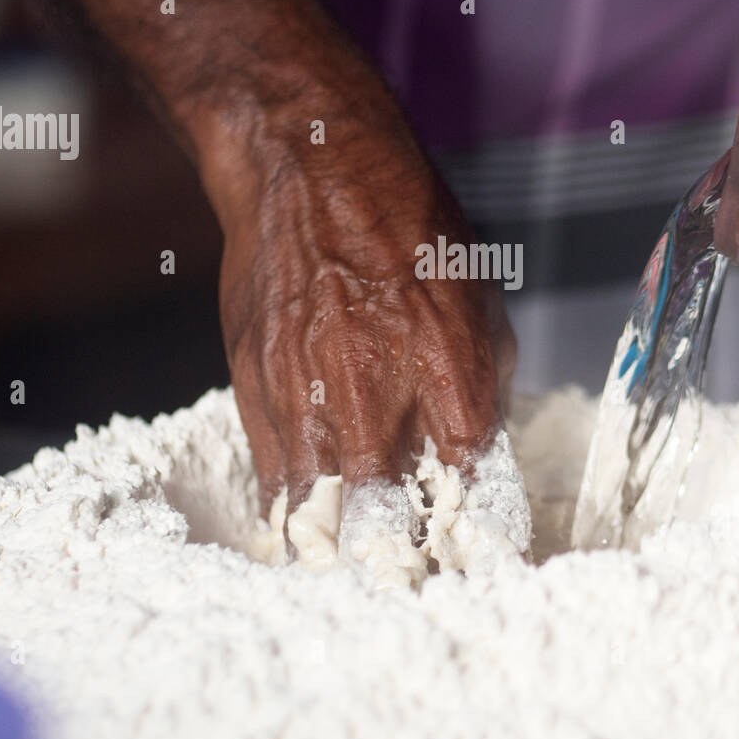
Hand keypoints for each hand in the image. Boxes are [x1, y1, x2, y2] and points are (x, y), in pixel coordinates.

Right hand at [215, 110, 519, 570]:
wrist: (307, 166)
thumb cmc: (403, 221)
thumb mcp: (478, 292)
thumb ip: (485, 378)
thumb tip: (478, 446)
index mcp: (445, 361)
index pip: (469, 485)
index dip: (474, 532)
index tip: (476, 555)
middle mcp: (370, 386)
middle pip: (381, 519)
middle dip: (396, 557)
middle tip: (405, 573)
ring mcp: (302, 389)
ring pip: (316, 510)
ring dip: (337, 543)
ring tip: (352, 561)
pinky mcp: (252, 384)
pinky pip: (275, 474)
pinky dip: (296, 505)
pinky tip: (312, 513)